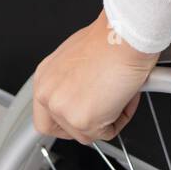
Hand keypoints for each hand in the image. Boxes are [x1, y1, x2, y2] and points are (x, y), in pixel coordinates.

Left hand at [32, 9, 160, 144]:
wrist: (125, 35)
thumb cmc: (111, 37)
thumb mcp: (80, 57)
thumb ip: (75, 81)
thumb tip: (88, 92)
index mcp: (45, 77)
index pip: (46, 116)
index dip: (67, 121)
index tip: (84, 115)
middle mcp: (48, 94)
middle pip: (64, 130)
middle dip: (88, 123)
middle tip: (106, 108)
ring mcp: (62, 109)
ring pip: (87, 134)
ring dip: (108, 117)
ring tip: (120, 91)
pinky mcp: (82, 120)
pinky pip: (106, 133)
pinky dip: (121, 117)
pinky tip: (125, 95)